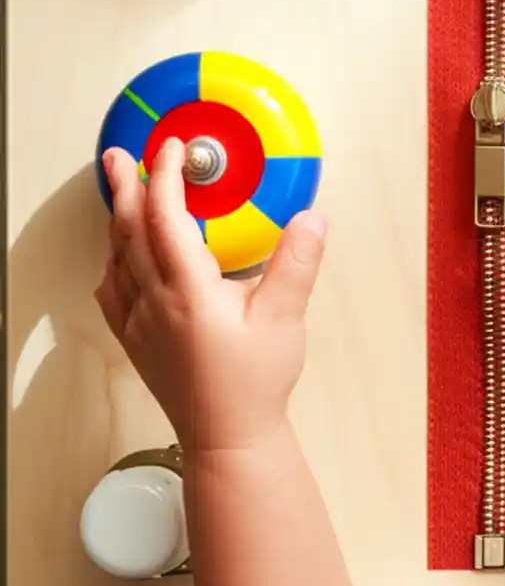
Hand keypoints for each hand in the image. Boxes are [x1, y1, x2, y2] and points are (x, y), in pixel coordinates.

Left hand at [95, 138, 327, 450]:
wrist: (228, 436)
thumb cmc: (254, 383)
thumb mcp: (285, 318)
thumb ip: (296, 263)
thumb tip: (311, 219)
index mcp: (188, 291)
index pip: (167, 219)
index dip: (166, 177)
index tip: (173, 149)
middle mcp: (154, 303)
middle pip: (129, 232)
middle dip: (125, 187)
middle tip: (119, 155)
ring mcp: (139, 323)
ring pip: (116, 258)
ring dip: (118, 220)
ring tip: (124, 195)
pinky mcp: (136, 340)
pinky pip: (112, 290)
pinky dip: (113, 262)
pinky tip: (121, 259)